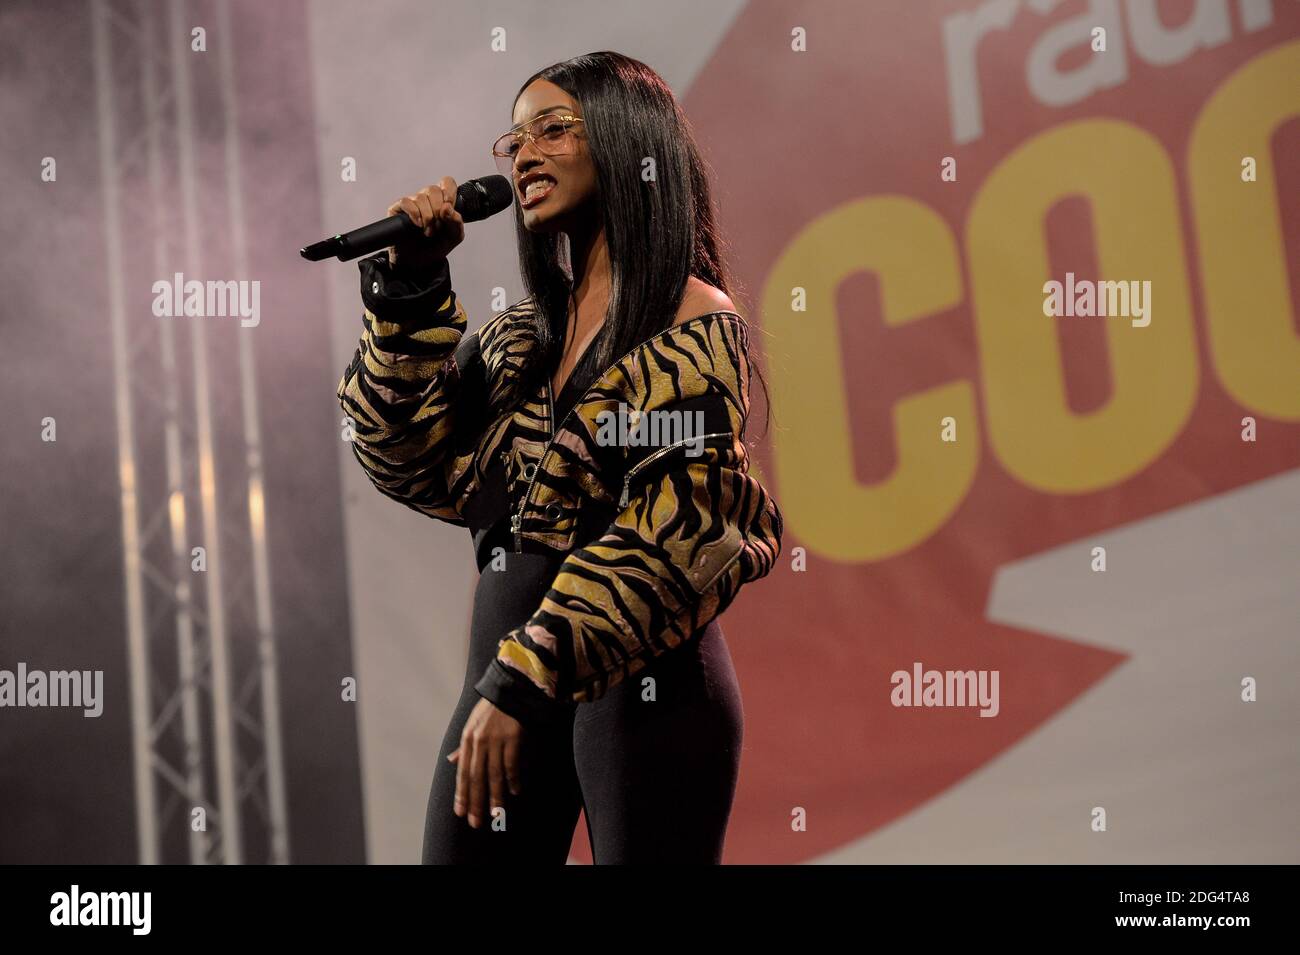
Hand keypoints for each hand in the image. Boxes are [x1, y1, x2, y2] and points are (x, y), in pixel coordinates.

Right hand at [386, 176, 465, 270]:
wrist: (419, 263)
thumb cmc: (435, 247)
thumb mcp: (453, 236)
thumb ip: (456, 222)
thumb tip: (447, 207)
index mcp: (442, 201)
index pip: (446, 183)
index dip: (449, 191)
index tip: (449, 206)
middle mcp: (426, 199)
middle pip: (433, 190)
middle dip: (438, 210)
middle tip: (437, 227)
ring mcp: (412, 203)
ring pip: (421, 197)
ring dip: (428, 217)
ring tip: (428, 232)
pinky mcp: (397, 209)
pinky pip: (406, 202)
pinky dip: (415, 213)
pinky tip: (418, 225)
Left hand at [446, 697, 522, 827]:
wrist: (509, 690)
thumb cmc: (489, 709)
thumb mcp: (471, 725)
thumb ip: (462, 747)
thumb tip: (451, 761)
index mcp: (467, 740)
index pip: (463, 773)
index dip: (462, 794)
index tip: (461, 812)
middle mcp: (479, 742)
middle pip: (476, 777)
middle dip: (475, 801)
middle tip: (475, 822)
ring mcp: (496, 740)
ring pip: (494, 774)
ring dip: (495, 795)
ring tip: (495, 813)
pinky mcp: (513, 737)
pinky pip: (511, 763)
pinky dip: (512, 779)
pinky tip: (514, 791)